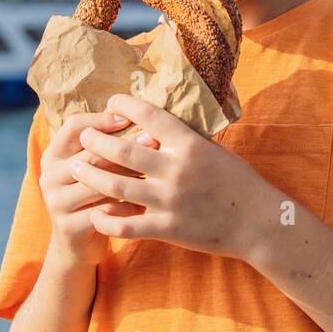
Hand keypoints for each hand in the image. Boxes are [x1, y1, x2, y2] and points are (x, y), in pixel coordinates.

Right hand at [38, 111, 143, 266]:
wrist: (78, 244)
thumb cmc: (94, 196)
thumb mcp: (93, 168)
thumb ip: (106, 145)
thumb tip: (141, 116)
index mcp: (53, 154)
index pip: (74, 125)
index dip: (102, 119)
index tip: (130, 118)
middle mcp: (49, 175)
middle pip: (89, 154)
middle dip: (125, 146)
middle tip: (153, 140)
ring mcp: (56, 202)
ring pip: (98, 184)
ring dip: (129, 177)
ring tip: (155, 172)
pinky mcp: (68, 227)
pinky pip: (104, 212)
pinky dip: (128, 207)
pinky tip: (147, 204)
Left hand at [73, 94, 272, 260]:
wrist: (259, 222)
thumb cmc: (238, 183)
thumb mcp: (215, 151)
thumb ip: (184, 141)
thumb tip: (157, 124)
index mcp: (190, 145)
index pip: (151, 117)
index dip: (126, 105)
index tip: (111, 101)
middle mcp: (177, 170)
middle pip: (124, 151)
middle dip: (97, 141)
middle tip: (83, 134)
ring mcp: (170, 201)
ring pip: (118, 187)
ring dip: (91, 175)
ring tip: (74, 167)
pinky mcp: (168, 229)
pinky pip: (128, 225)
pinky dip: (107, 221)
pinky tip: (95, 214)